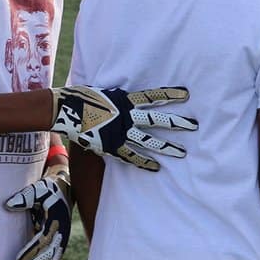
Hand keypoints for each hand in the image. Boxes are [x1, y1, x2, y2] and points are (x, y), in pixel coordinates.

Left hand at [4, 165, 71, 259]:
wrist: (64, 187)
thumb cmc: (48, 188)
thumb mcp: (39, 188)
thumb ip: (25, 196)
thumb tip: (8, 205)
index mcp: (58, 220)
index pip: (44, 240)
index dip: (31, 252)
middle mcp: (62, 231)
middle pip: (49, 253)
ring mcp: (61, 237)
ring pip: (54, 258)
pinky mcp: (58, 240)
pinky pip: (53, 256)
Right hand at [50, 86, 197, 170]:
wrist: (65, 110)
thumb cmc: (84, 97)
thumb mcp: (108, 92)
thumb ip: (122, 97)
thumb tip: (131, 97)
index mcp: (126, 100)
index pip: (154, 96)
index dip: (170, 95)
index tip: (187, 94)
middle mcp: (127, 116)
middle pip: (157, 120)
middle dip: (177, 123)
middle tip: (195, 125)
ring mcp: (120, 132)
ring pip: (149, 141)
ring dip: (166, 147)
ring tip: (182, 152)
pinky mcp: (112, 146)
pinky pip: (131, 156)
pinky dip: (144, 162)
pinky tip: (156, 167)